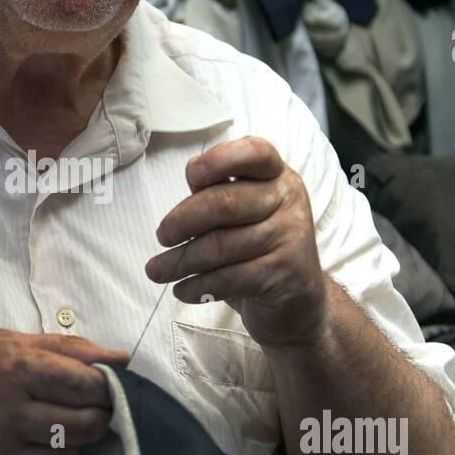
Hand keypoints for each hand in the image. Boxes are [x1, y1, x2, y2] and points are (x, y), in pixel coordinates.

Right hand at [0, 327, 127, 454]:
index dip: (103, 388)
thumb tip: (121, 358)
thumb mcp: (6, 340)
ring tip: (46, 429)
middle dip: (95, 417)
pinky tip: (29, 454)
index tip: (100, 388)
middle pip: (85, 425)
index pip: (88, 386)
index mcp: (15, 370)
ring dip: (68, 445)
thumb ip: (66, 349)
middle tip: (83, 411)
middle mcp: (8, 415)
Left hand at [144, 136, 326, 348]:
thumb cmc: (259, 250)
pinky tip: (182, 290)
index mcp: (276, 176)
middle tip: (162, 236)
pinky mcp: (284, 273)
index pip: (255, 152)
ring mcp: (290, 236)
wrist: (298, 302)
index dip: (220, 159)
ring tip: (156, 271)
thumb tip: (192, 176)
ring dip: (180, 261)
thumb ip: (220, 192)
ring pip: (221, 246)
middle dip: (182, 220)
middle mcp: (288, 200)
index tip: (191, 175)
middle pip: (224, 203)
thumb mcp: (244, 214)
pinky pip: (229, 278)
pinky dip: (198, 286)